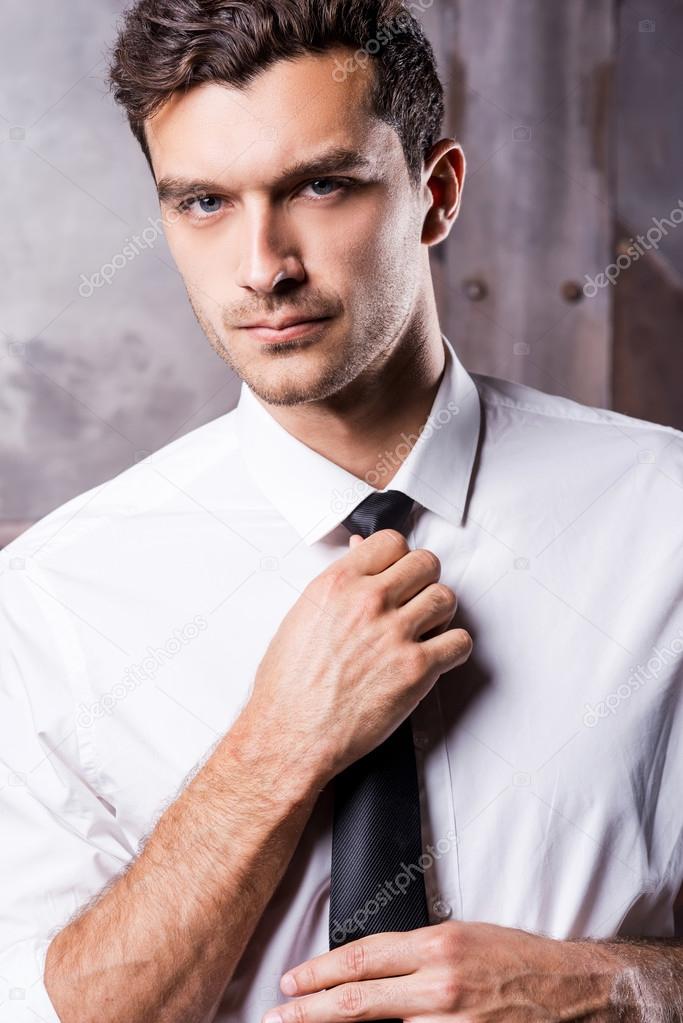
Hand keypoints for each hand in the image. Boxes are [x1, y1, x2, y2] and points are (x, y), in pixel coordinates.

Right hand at [247, 530, 471, 785]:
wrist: (292, 734)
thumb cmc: (289, 686)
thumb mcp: (303, 617)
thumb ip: (339, 584)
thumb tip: (359, 553)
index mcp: (339, 583)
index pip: (391, 542)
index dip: (400, 556)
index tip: (399, 570)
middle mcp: (369, 602)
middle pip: (426, 563)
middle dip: (424, 580)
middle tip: (416, 598)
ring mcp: (396, 634)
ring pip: (446, 598)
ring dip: (440, 612)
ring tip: (426, 628)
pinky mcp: (417, 669)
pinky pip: (459, 642)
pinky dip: (453, 648)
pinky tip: (437, 656)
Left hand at [261, 921, 621, 1021]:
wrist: (569, 990)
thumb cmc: (516, 959)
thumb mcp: (462, 937)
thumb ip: (415, 953)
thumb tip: (366, 969)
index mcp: (438, 946)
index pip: (362, 957)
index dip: (320, 971)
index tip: (293, 981)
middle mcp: (440, 985)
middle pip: (358, 1000)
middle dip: (310, 1011)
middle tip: (278, 1015)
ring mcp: (452, 1022)